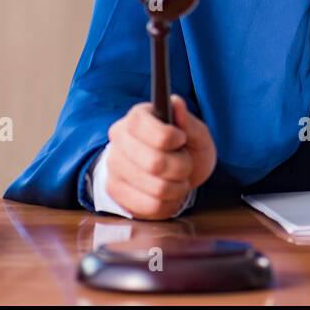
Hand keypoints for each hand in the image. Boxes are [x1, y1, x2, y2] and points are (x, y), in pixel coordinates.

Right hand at [103, 95, 216, 219]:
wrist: (172, 174)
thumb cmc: (185, 149)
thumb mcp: (196, 134)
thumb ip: (188, 121)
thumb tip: (176, 102)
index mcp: (137, 117)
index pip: (149, 129)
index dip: (172, 138)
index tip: (182, 139)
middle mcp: (119, 139)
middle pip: (156, 163)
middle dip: (181, 167)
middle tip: (184, 163)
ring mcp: (113, 166)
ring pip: (157, 188)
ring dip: (178, 187)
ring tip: (177, 179)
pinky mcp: (115, 191)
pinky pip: (152, 206)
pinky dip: (169, 203)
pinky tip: (168, 193)